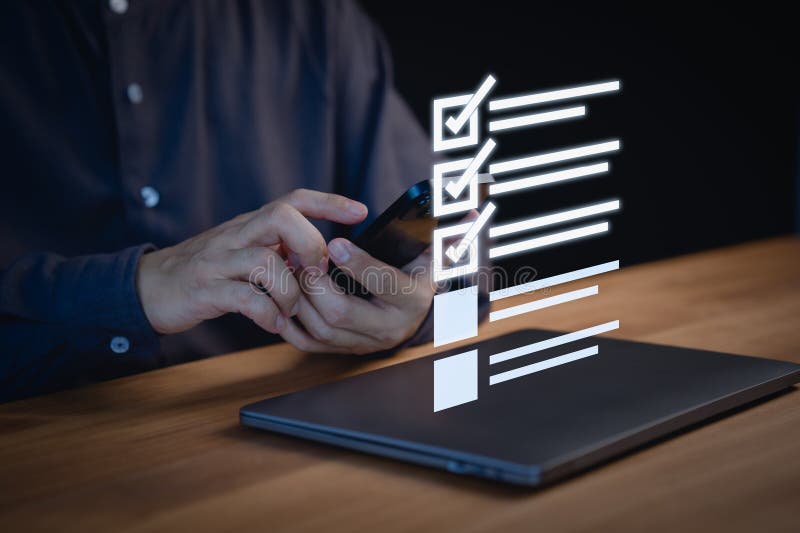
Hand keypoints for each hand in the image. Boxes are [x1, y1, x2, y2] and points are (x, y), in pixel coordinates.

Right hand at [136, 189, 366, 334]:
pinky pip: (244, 299)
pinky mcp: (204, 291)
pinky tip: (273, 323)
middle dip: (310, 246)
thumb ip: (275, 249)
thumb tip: (319, 256)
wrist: (147, 288)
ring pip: (265, 262)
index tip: (360, 211)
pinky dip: (267, 314)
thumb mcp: (241, 251)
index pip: (293, 200)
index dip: (328, 202)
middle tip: (314, 275)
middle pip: (281, 217)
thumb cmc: (204, 272)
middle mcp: (234, 236)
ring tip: (292, 310)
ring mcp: (217, 262)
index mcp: (248, 226)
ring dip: (290, 291)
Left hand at [279, 238, 434, 353]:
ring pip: (322, 329)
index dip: (358, 264)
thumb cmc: (417, 270)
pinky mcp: (346, 350)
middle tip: (300, 257)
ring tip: (289, 271)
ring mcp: (366, 343)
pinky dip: (291, 324)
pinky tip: (283, 299)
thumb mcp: (434, 252)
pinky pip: (310, 344)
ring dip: (300, 299)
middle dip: (315, 283)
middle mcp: (390, 328)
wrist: (414, 309)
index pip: (385, 283)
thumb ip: (445, 234)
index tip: (334, 242)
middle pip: (342, 313)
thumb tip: (467, 215)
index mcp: (413, 300)